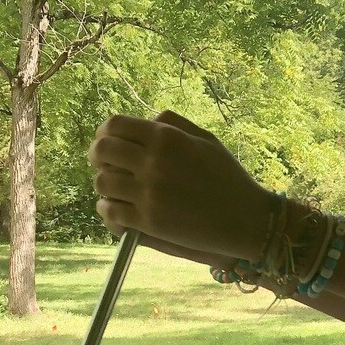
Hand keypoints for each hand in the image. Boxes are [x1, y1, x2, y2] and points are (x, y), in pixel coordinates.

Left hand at [88, 110, 269, 262]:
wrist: (247, 220)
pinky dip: (108, 211)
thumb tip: (145, 122)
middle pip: (102, 151)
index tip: (106, 142)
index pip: (114, 125)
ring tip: (113, 191)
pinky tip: (116, 211)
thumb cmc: (229, 178)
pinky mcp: (150, 222)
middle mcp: (154, 162)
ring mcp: (150, 193)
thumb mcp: (207, 140)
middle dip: (97, 157)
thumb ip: (173, 125)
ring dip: (104, 186)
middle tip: (103, 165)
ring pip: (102, 183)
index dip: (104, 133)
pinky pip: (111, 212)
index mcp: (167, 138)